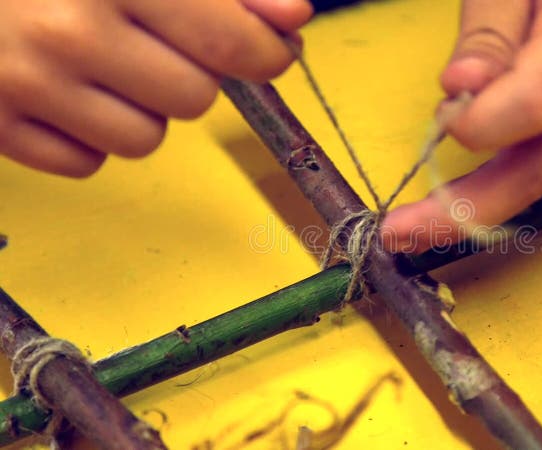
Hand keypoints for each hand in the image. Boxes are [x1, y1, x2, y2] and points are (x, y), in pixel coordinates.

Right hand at [0, 0, 311, 176]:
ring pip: (145, 139)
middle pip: (195, 99)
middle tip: (153, 41)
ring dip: (141, 109)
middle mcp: (67, 31)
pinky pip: (88, 162)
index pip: (229, 42)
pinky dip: (89, 134)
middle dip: (191, 74)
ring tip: (102, 63)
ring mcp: (26, 83)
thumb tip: (292, 19)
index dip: (266, 53)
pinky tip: (66, 91)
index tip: (269, 51)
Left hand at [383, 0, 541, 251]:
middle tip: (400, 232)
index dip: (481, 126)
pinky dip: (512, 177)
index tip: (441, 122)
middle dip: (461, 212)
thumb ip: (489, 33)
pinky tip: (472, 189)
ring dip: (481, 203)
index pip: (535, 105)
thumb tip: (459, 89)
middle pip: (538, 170)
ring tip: (421, 217)